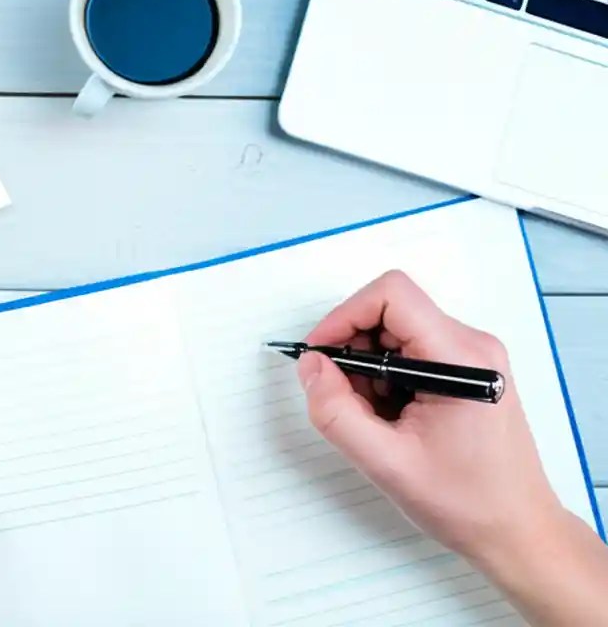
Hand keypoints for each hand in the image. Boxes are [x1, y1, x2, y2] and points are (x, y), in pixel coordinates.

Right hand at [298, 271, 607, 624]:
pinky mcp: (468, 372)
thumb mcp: (385, 462)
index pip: (391, 295)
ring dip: (368, 369)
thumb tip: (309, 366)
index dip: (344, 316)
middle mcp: (472, 346)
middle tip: (345, 401)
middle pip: (391, 312)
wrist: (517, 531)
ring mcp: (473, 358)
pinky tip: (392, 420)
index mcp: (461, 358)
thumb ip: (336, 411)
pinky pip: (411, 353)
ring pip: (397, 334)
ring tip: (374, 419)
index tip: (319, 358)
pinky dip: (386, 379)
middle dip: (353, 350)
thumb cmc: (463, 502)